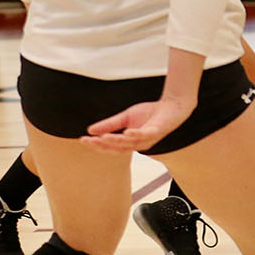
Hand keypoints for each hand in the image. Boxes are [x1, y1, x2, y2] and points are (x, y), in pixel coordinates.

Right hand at [81, 93, 196, 152]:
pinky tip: (127, 132)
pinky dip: (136, 134)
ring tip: (102, 138)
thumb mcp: (126, 117)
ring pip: (130, 144)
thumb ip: (110, 124)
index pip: (110, 146)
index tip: (83, 139)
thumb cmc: (149, 113)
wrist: (171, 105)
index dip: (97, 144)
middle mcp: (138, 144)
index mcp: (130, 142)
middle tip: (88, 141)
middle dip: (102, 146)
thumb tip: (90, 130)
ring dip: (116, 141)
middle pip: (117, 148)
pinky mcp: (157, 131)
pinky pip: (146, 135)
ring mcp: (148, 139)